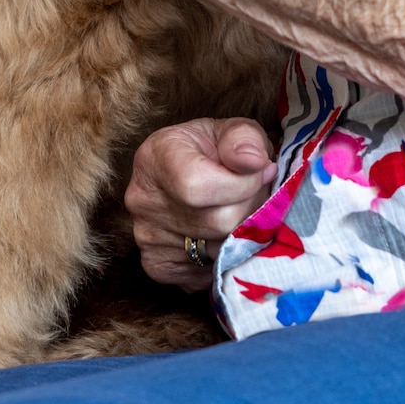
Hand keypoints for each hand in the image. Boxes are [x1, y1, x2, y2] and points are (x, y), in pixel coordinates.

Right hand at [125, 118, 278, 290]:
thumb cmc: (212, 148)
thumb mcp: (230, 129)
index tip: (262, 172)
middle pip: (216, 222)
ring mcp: (146, 238)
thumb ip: (244, 139)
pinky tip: (224, 233)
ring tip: (242, 210)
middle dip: (251, 208)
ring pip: (217, 251)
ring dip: (242, 234)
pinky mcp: (156, 266)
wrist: (184, 172)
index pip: (198, 186)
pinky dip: (224, 258)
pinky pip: (205, 274)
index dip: (242, 184)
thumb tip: (256, 162)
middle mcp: (142, 200)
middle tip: (259, 193)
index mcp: (155, 157)